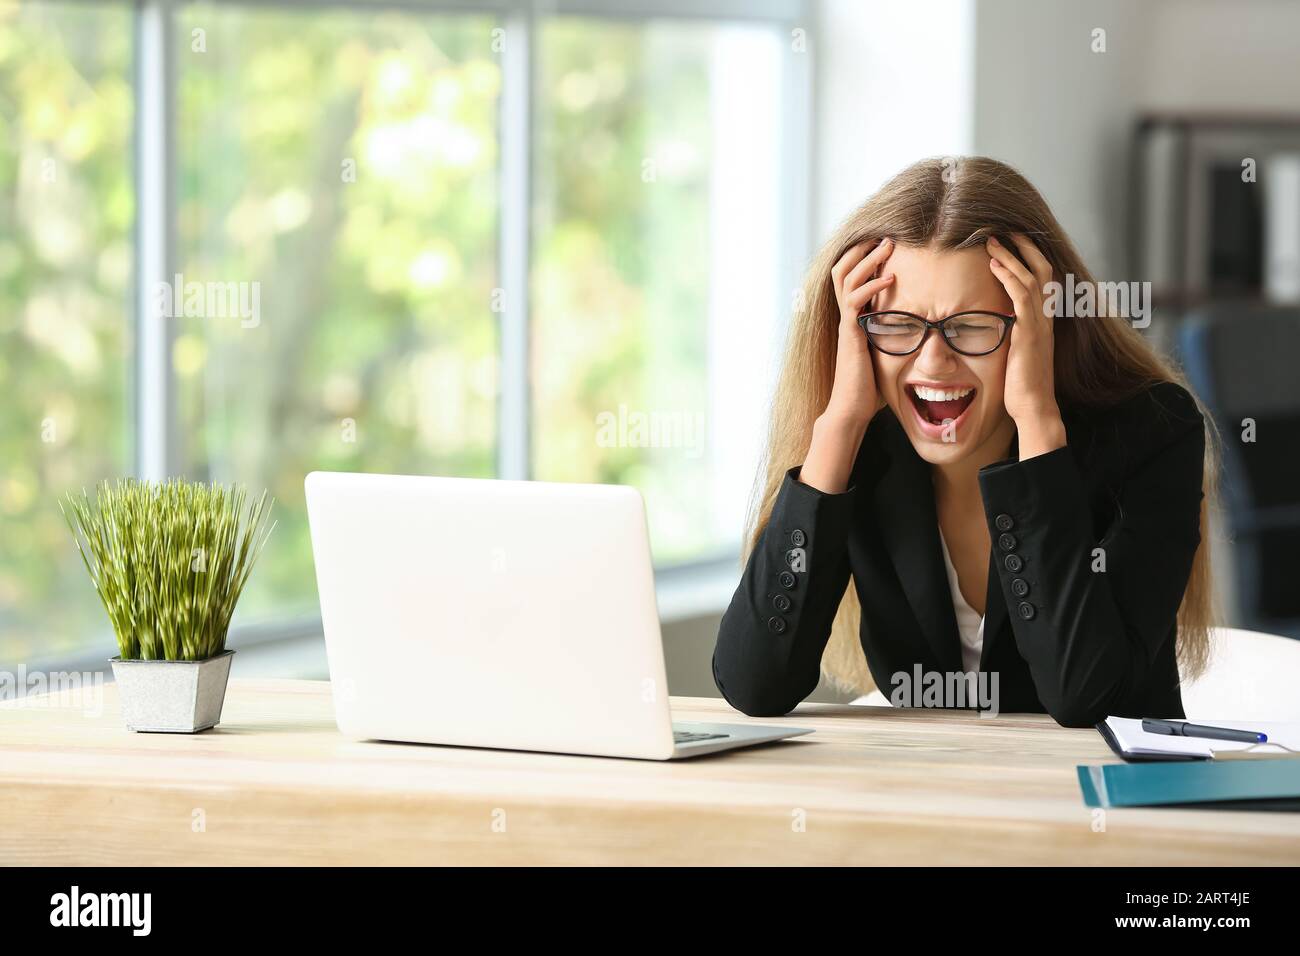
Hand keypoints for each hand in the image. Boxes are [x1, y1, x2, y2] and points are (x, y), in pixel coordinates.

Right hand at [825, 237, 895, 427]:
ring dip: (866, 259)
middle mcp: (846, 317)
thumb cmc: (869, 388)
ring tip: (886, 247)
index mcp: (853, 319)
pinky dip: (871, 286)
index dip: (863, 258)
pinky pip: (855, 302)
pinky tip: (890, 278)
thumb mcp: (885, 355)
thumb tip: (922, 335)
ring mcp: (846, 324)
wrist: (851, 409)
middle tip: (884, 237)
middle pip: (842, 269)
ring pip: (845, 278)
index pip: (851, 278)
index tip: (884, 245)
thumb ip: (894, 339)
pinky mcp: (851, 334)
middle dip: (862, 249)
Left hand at [986, 234, 1066, 457]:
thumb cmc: (1021, 381)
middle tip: (1003, 229)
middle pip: (1041, 269)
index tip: (1010, 240)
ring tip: (992, 240)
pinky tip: (995, 265)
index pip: (1041, 278)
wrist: (1032, 405)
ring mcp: (1040, 323)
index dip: (1028, 257)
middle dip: (1023, 246)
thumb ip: (1012, 329)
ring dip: (1011, 256)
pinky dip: (1009, 277)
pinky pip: (1022, 296)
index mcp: (1043, 318)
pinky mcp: (1029, 332)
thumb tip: (997, 317)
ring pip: (1030, 277)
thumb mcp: (1016, 349)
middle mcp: (1046, 316)